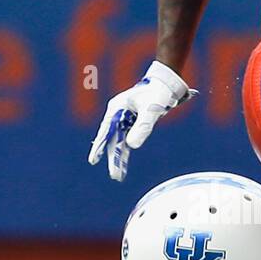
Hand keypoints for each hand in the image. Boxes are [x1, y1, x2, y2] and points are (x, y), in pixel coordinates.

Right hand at [88, 61, 194, 180]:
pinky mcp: (133, 123)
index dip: (99, 147)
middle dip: (113, 158)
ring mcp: (125, 119)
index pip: (106, 131)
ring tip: (118, 176)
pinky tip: (123, 164)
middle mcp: (118, 114)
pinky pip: (127, 139)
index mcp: (117, 108)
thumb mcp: (151, 111)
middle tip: (115, 176)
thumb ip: (142, 127)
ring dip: (119, 158)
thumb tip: (132, 146)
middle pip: (113, 140)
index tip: (93, 160)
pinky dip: (126, 151)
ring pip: (120, 142)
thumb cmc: (158, 93)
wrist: (167, 83)